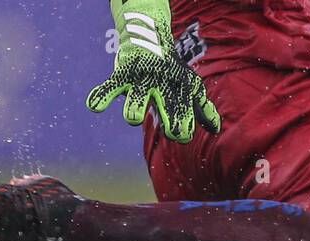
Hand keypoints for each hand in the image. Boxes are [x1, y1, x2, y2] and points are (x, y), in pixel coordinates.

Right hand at [86, 0, 221, 143]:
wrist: (150, 38)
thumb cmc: (172, 70)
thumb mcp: (191, 85)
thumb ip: (203, 108)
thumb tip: (215, 129)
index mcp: (181, 91)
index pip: (186, 118)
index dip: (184, 131)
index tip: (179, 134)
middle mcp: (163, 86)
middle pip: (168, 111)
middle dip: (172, 125)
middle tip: (172, 131)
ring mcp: (141, 81)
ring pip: (137, 101)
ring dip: (134, 111)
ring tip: (133, 117)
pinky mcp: (122, 74)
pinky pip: (109, 86)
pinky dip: (100, 95)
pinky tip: (94, 107)